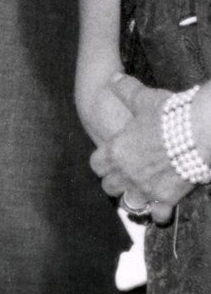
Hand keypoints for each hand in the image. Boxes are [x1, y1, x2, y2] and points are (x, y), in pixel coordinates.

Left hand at [90, 75, 190, 224]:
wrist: (198, 131)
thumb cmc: (167, 114)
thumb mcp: (142, 97)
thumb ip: (124, 89)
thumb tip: (114, 78)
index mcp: (117, 150)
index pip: (96, 164)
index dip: (102, 161)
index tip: (109, 158)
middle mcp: (127, 173)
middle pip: (109, 186)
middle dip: (115, 180)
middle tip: (125, 172)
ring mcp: (147, 188)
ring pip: (129, 202)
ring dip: (133, 197)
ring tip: (140, 190)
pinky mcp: (168, 199)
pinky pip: (158, 215)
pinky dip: (159, 212)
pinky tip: (162, 204)